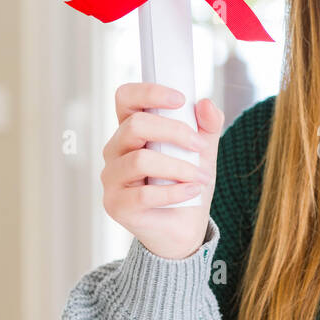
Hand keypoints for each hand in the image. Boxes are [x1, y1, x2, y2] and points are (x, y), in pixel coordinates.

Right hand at [101, 82, 224, 259]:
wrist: (184, 227)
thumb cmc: (187, 184)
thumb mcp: (203, 151)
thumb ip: (208, 126)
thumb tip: (206, 104)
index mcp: (131, 130)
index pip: (126, 98)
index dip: (149, 92)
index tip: (181, 99)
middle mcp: (115, 151)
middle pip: (135, 126)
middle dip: (175, 132)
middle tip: (200, 145)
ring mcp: (112, 178)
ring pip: (141, 160)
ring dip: (179, 167)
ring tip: (201, 177)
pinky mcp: (116, 205)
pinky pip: (144, 194)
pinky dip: (175, 192)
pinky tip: (192, 191)